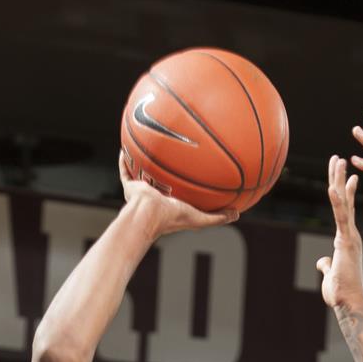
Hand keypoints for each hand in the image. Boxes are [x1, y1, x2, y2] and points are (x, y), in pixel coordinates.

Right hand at [118, 152, 239, 237]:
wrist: (148, 215)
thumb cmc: (172, 218)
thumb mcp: (200, 217)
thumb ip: (218, 217)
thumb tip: (238, 213)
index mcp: (171, 203)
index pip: (180, 191)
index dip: (186, 182)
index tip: (194, 170)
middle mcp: (156, 195)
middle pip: (161, 178)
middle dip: (166, 168)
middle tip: (173, 152)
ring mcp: (142, 190)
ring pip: (143, 172)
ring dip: (145, 160)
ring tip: (149, 143)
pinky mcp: (130, 185)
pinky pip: (125, 169)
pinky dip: (124, 160)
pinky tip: (126, 145)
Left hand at [315, 156, 362, 311]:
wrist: (351, 303)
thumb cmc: (341, 292)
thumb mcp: (330, 273)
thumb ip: (327, 264)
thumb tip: (322, 262)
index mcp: (347, 239)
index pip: (346, 210)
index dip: (345, 191)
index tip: (348, 175)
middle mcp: (350, 234)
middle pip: (344, 200)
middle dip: (340, 178)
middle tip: (339, 158)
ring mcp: (349, 236)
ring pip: (343, 203)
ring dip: (339, 181)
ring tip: (338, 160)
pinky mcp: (346, 242)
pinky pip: (341, 218)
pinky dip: (336, 202)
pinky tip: (333, 186)